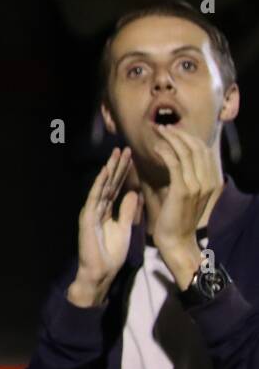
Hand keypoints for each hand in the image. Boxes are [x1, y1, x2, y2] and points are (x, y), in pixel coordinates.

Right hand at [69, 147, 139, 306]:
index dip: (124, 173)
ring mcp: (91, 210)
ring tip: (117, 153)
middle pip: (110, 183)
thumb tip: (134, 193)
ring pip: (103, 186)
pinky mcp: (88, 216)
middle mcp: (98, 207)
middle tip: (125, 148)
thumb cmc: (111, 254)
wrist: (100, 272)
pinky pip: (95, 197)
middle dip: (118, 166)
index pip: (117, 187)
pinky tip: (106, 171)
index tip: (131, 157)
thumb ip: (128, 211)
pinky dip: (100, 183)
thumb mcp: (125, 228)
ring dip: (110, 169)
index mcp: (107, 210)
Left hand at [151, 125, 219, 286]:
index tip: (172, 130)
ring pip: (186, 153)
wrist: (176, 240)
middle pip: (196, 148)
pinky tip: (156, 148)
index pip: (203, 150)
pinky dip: (165, 152)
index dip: (188, 137)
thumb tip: (178, 156)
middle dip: (179, 134)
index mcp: (213, 181)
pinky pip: (175, 164)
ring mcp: (198, 186)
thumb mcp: (188, 193)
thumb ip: (188, 175)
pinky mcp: (183, 190)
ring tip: (158, 133)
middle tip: (162, 127)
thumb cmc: (177, 216)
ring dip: (171, 139)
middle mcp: (209, 181)